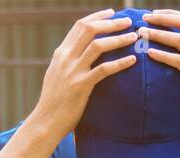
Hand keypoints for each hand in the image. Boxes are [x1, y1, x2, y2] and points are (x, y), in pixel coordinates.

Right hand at [28, 9, 137, 141]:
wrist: (45, 122)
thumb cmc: (53, 102)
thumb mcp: (56, 75)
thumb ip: (67, 62)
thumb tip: (80, 53)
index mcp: (61, 54)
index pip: (80, 26)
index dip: (97, 16)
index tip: (112, 13)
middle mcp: (66, 58)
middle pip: (90, 29)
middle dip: (111, 23)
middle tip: (128, 21)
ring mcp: (73, 71)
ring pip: (98, 45)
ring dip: (118, 39)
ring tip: (134, 37)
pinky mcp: (81, 86)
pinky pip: (104, 69)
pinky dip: (120, 63)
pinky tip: (132, 61)